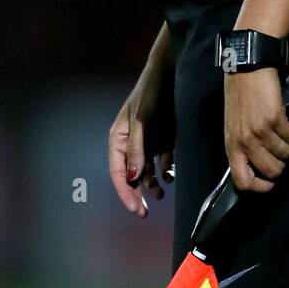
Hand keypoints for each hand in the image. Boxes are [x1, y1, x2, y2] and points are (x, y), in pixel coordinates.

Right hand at [109, 62, 175, 217]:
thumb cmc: (150, 93)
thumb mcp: (142, 120)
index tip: (136, 209)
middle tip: (144, 213)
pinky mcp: (163, 141)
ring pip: (147, 173)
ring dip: (152, 186)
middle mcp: (131, 144)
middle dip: (137, 195)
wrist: (171, 74)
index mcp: (118, 139)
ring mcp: (147, 143)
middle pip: (131, 177)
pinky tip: (170, 175)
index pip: (117, 173)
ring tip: (161, 195)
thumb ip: (137, 149)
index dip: (125, 193)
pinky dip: (166, 172)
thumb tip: (132, 178)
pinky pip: (162, 163)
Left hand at [224, 66, 288, 193]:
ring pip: (285, 153)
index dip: (259, 187)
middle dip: (282, 166)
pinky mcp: (275, 118)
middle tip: (283, 156)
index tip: (271, 183)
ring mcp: (260, 130)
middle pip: (271, 170)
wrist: (246, 68)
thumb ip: (241, 144)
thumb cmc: (238, 95)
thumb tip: (255, 163)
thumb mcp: (233, 124)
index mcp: (232, 145)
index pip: (242, 180)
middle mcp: (245, 141)